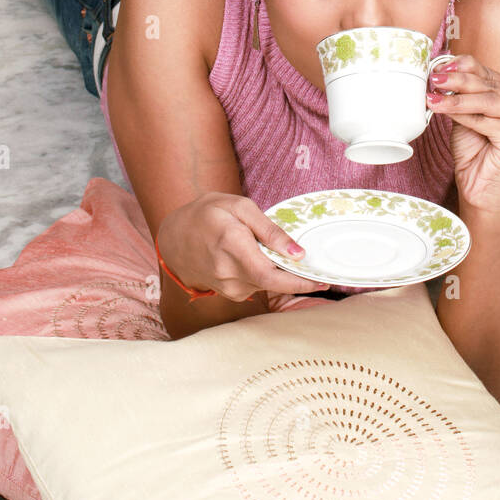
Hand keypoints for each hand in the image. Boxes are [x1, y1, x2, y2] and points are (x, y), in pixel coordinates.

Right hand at [156, 193, 330, 301]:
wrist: (175, 237)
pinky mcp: (229, 293)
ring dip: (280, 273)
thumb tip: (298, 252)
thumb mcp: (239, 206)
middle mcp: (228, 271)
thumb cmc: (208, 214)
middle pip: (273, 282)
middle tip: (318, 269)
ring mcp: (227, 286)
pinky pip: (257, 286)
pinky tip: (260, 259)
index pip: (270, 273)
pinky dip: (266, 275)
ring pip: (266, 284)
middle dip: (297, 277)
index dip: (299, 281)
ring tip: (280, 254)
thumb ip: (269, 229)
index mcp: (231, 244)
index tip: (323, 280)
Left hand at [426, 55, 499, 213]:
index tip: (439, 66)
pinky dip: (462, 114)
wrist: (479, 188)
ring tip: (434, 95)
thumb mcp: (466, 114)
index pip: (488, 72)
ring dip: (457, 97)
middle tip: (434, 78)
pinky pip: (486, 120)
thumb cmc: (474, 152)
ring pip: (487, 100)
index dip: (463, 66)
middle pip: (488, 84)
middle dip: (457, 80)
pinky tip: (442, 110)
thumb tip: (443, 71)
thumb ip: (463, 93)